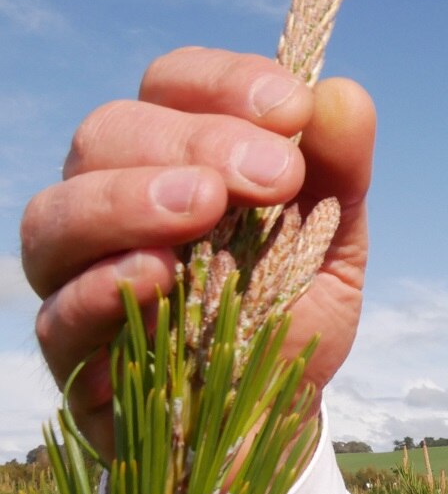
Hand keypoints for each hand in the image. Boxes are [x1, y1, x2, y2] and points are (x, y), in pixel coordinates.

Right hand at [21, 47, 374, 454]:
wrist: (279, 409)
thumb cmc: (296, 307)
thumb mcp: (334, 238)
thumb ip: (340, 170)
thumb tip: (345, 96)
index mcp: (177, 154)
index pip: (172, 83)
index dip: (225, 84)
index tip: (292, 110)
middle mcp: (113, 198)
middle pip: (110, 133)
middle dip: (194, 142)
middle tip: (272, 175)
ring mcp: (81, 273)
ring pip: (57, 213)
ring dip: (127, 199)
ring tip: (203, 208)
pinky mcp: (72, 351)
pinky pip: (55, 313)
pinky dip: (100, 289)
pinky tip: (159, 278)